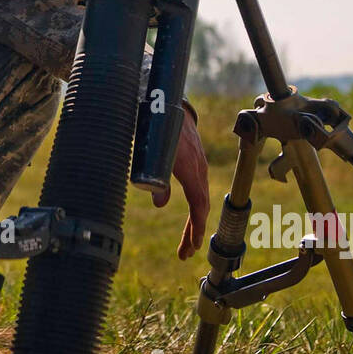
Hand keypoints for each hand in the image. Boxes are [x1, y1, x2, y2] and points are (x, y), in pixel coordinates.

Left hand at [150, 106, 209, 259]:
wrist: (166, 100)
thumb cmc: (157, 127)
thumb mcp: (152, 155)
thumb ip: (156, 180)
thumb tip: (160, 204)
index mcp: (190, 168)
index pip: (198, 204)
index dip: (196, 227)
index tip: (192, 246)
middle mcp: (198, 167)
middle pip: (201, 205)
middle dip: (194, 232)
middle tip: (185, 253)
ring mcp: (198, 163)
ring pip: (199, 198)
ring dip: (193, 222)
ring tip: (187, 242)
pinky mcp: (194, 160)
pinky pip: (197, 188)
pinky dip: (194, 206)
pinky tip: (189, 218)